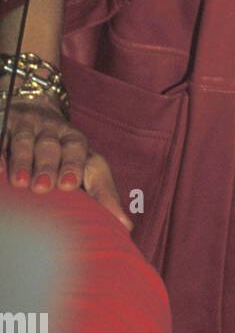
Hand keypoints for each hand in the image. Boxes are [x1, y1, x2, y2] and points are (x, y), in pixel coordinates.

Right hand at [0, 96, 132, 230]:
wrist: (35, 106)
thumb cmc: (64, 151)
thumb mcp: (84, 165)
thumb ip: (102, 194)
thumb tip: (125, 226)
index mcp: (78, 144)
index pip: (84, 155)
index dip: (79, 168)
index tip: (71, 185)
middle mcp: (56, 134)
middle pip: (56, 146)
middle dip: (51, 164)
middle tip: (45, 187)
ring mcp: (31, 129)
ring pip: (28, 141)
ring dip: (25, 160)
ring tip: (22, 182)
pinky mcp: (8, 128)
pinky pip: (4, 141)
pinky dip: (1, 156)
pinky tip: (0, 172)